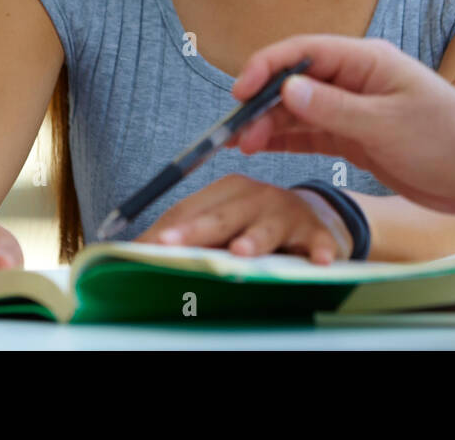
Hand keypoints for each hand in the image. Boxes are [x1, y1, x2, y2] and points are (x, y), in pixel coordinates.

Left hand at [133, 173, 353, 263]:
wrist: (313, 216)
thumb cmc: (256, 223)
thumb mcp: (221, 224)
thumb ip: (185, 236)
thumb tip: (134, 252)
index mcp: (225, 192)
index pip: (191, 210)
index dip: (168, 230)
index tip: (147, 247)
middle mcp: (254, 196)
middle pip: (223, 216)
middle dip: (196, 230)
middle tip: (171, 244)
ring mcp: (286, 212)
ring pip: (267, 227)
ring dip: (255, 239)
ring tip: (240, 252)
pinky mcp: (316, 230)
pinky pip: (318, 240)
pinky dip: (319, 249)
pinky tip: (318, 261)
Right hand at [227, 35, 454, 217]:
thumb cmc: (447, 140)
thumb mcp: (387, 125)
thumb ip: (334, 108)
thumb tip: (286, 88)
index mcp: (366, 61)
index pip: (304, 52)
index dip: (267, 67)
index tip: (240, 92)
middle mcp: (356, 80)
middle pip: (295, 81)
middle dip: (261, 102)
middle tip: (233, 131)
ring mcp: (354, 108)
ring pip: (298, 110)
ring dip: (268, 124)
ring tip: (240, 145)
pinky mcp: (355, 136)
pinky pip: (311, 132)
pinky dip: (284, 139)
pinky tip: (259, 147)